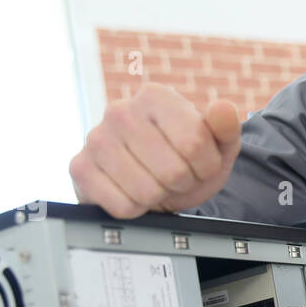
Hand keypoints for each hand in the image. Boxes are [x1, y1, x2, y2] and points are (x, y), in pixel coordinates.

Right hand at [69, 82, 241, 218]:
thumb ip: (225, 128)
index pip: (195, 143)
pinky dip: (135, 209)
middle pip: (172, 171)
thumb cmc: (185, 159)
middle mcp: (120, 111)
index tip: (199, 163)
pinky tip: (132, 191)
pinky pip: (122, 206)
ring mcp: (96, 139)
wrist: (152, 180)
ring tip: (155, 182)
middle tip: (175, 176)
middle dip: (182, 183)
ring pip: (147, 192)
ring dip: (158, 197)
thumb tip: (224, 110)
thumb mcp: (216, 145)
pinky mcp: (80, 168)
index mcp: (155, 97)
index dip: (205, 166)